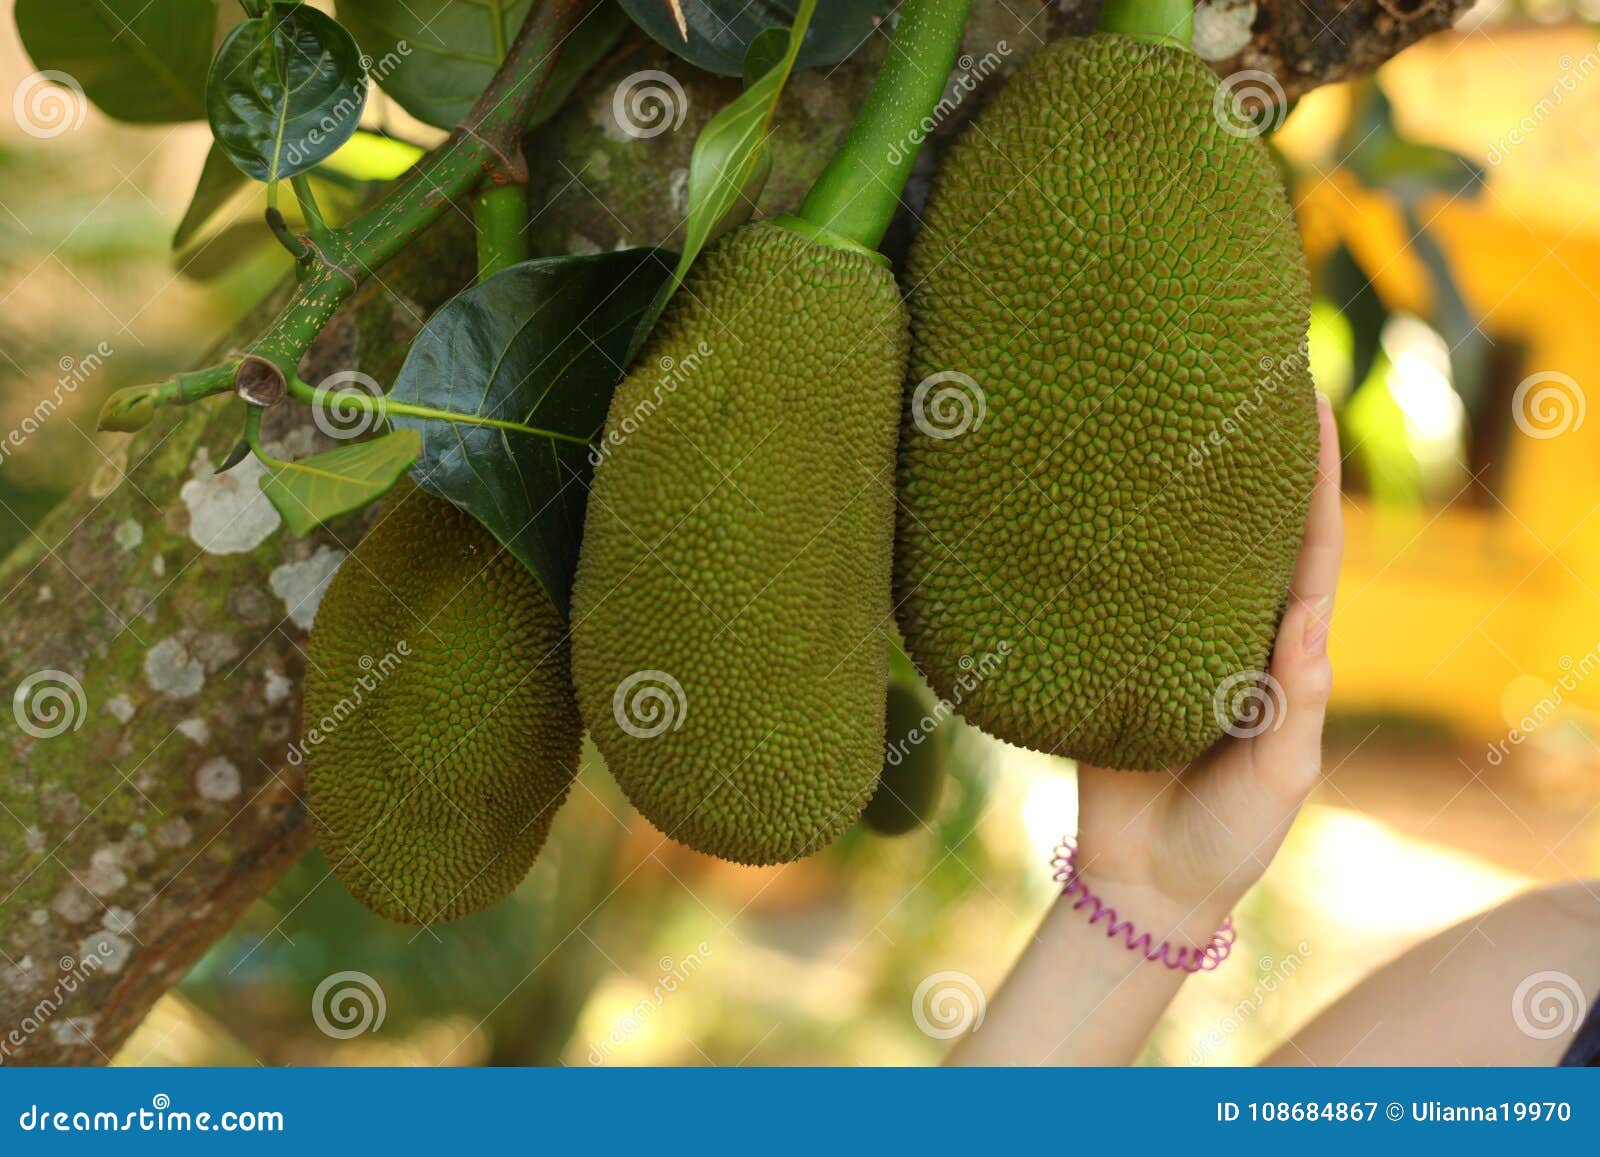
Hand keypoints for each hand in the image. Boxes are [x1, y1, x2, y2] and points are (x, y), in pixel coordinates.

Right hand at [1073, 396, 1342, 939]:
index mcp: (1282, 657)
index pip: (1307, 556)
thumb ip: (1293, 702)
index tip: (1315, 412)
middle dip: (1250, 464)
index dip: (1316, 485)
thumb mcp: (1281, 775)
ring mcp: (1166, 646)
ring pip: (1174, 558)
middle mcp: (1226, 636)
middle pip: (1242, 536)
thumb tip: (1305, 616)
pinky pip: (1108, 603)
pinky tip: (1091, 504)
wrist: (1146, 886)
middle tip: (1241, 384)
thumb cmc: (1230, 838)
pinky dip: (1103, 555)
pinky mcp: (1109, 665)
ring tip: (1164, 423)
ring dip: (1176, 496)